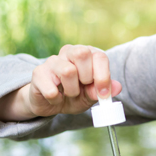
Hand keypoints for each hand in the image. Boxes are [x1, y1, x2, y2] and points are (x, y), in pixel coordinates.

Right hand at [0, 45, 121, 120]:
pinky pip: (51, 89)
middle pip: (82, 53)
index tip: (103, 94)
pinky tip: (55, 98)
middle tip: (82, 88)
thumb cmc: (74, 96)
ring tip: (68, 94)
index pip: (99, 56)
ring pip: (67, 70)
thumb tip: (117, 87)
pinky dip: (56, 99)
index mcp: (87, 55)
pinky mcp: (38, 73)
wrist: (49, 103)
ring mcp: (52, 60)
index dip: (103, 76)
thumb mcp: (91, 96)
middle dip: (86, 77)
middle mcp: (69, 52)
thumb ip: (103, 91)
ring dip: (71, 90)